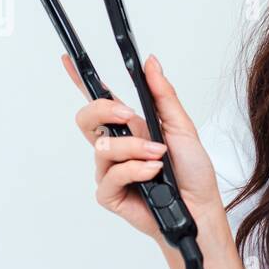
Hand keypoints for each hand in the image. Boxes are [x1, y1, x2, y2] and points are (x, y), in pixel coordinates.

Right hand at [64, 52, 222, 240]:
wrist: (200, 207)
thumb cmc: (192, 171)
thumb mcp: (181, 126)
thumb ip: (163, 95)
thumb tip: (151, 64)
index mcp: (130, 129)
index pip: (99, 103)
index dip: (80, 82)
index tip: (69, 62)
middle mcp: (116, 148)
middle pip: (86, 120)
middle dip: (104, 110)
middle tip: (129, 116)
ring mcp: (110, 171)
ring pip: (103, 148)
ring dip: (134, 148)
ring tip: (158, 156)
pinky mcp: (110, 194)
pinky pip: (111, 175)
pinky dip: (135, 170)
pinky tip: (152, 173)